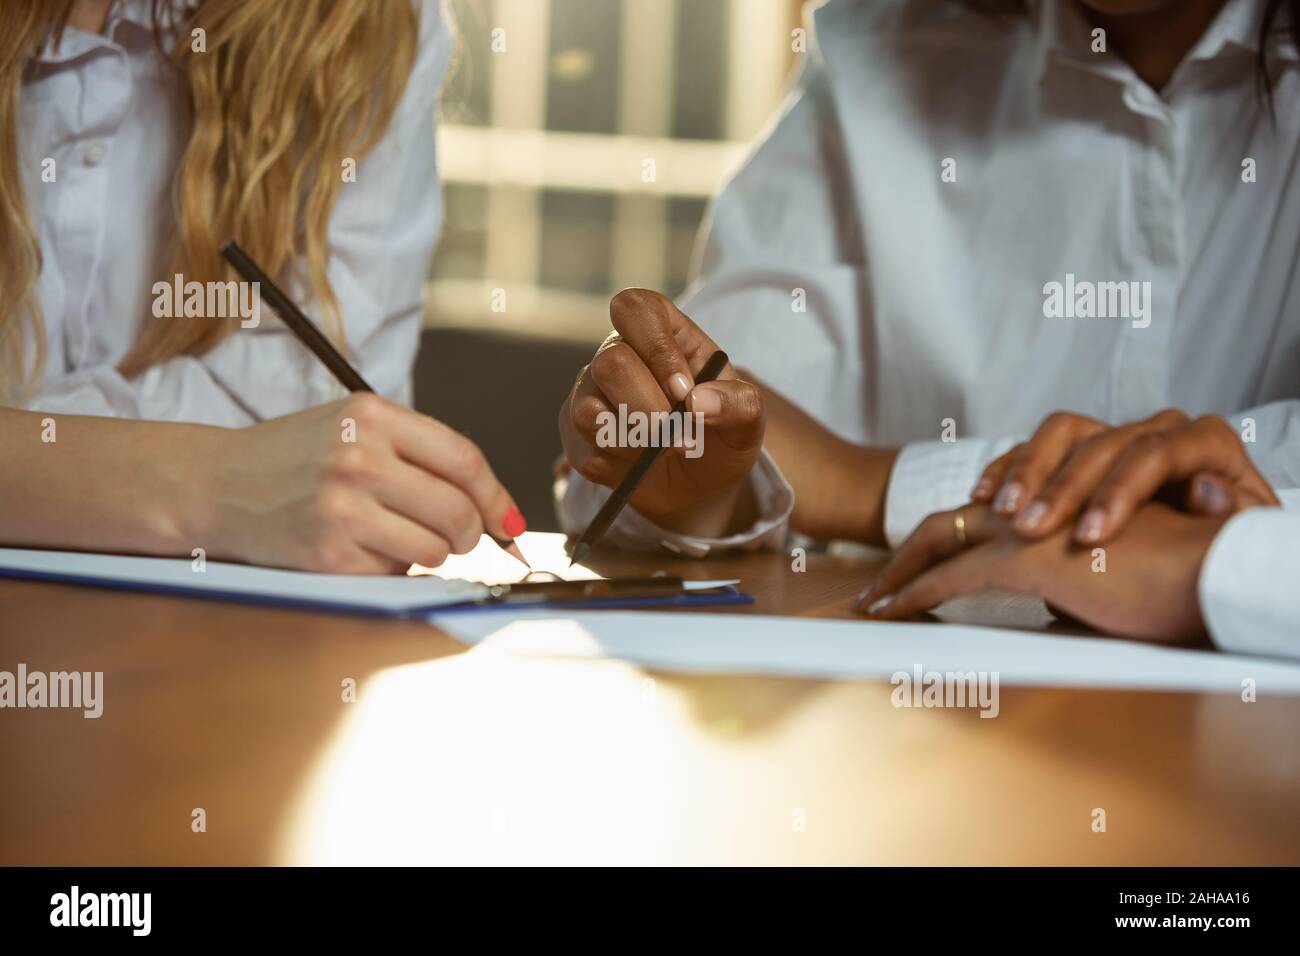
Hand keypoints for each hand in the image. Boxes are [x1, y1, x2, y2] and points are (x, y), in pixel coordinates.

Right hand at [203, 393, 524, 572]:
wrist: (215, 483)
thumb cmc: (294, 456)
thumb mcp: (354, 426)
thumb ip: (420, 454)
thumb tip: (497, 509)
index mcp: (373, 415)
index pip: (465, 460)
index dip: (498, 497)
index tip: (510, 521)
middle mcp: (358, 457)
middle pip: (457, 511)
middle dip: (470, 534)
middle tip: (456, 536)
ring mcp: (341, 507)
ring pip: (433, 549)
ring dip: (429, 553)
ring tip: (395, 536)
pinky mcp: (327, 554)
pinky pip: (394, 573)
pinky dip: (390, 568)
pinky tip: (359, 547)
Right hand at [558, 289, 764, 525]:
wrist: (700, 482)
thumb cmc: (721, 434)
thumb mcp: (747, 420)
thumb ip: (738, 404)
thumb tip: (698, 402)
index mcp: (661, 331)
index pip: (635, 309)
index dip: (657, 348)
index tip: (684, 391)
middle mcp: (617, 353)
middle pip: (611, 364)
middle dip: (651, 411)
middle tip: (681, 438)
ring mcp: (590, 393)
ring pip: (589, 413)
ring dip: (636, 443)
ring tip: (663, 451)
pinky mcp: (576, 435)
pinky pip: (587, 453)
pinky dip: (622, 467)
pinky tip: (641, 464)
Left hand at [854, 502, 1224, 642]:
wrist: (1204, 573)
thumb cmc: (1169, 579)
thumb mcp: (1108, 577)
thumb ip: (1070, 584)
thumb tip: (1049, 607)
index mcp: (1047, 508)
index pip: (977, 520)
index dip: (940, 546)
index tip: (913, 572)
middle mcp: (1029, 509)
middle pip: (945, 525)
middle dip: (903, 558)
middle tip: (874, 589)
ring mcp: (1021, 530)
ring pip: (937, 543)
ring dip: (898, 575)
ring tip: (870, 604)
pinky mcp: (1021, 559)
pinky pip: (949, 579)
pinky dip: (913, 594)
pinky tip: (890, 611)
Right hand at [971, 409, 1276, 543]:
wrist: (1213, 550)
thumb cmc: (1227, 546)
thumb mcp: (1242, 535)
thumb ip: (1230, 512)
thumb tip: (1203, 488)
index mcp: (1203, 443)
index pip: (1155, 452)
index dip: (1117, 492)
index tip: (1090, 538)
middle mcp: (1157, 430)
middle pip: (1100, 443)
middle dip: (1060, 488)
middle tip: (1030, 529)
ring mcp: (1116, 437)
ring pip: (1061, 434)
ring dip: (1025, 472)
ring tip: (1000, 511)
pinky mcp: (1083, 453)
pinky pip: (1036, 448)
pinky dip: (1008, 470)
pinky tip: (984, 498)